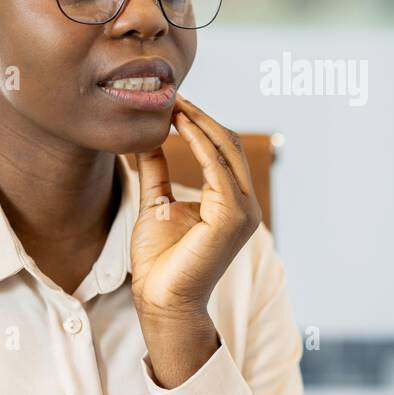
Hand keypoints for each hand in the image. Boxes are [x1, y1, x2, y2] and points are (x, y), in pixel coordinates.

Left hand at [130, 94, 262, 321]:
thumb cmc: (160, 260)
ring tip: (173, 104)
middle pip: (229, 144)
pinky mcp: (232, 217)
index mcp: (234, 203)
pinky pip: (217, 168)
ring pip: (226, 150)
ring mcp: (244, 211)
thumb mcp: (155, 203)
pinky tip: (178, 125)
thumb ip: (157, 170)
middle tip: (171, 95)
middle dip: (200, 116)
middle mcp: (246, 205)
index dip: (199, 122)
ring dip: (199, 122)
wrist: (161, 299)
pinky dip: (198, 142)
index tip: (172, 103)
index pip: (223, 150)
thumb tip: (146, 139)